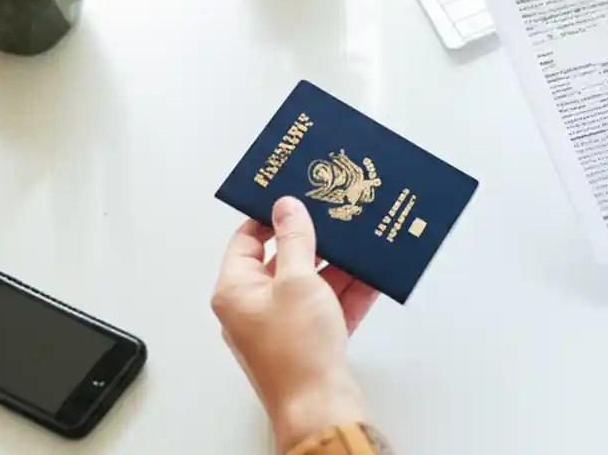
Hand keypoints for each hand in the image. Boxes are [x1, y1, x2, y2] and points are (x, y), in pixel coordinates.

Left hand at [212, 197, 378, 452]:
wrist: (319, 406)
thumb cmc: (296, 352)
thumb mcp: (297, 280)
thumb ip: (294, 239)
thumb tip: (287, 208)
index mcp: (236, 291)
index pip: (246, 241)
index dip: (268, 217)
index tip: (293, 200)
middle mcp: (254, 308)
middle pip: (282, 261)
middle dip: (313, 243)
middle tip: (334, 219)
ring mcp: (282, 326)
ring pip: (309, 284)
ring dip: (336, 268)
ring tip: (359, 245)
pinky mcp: (308, 342)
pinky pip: (327, 307)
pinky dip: (348, 293)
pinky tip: (372, 278)